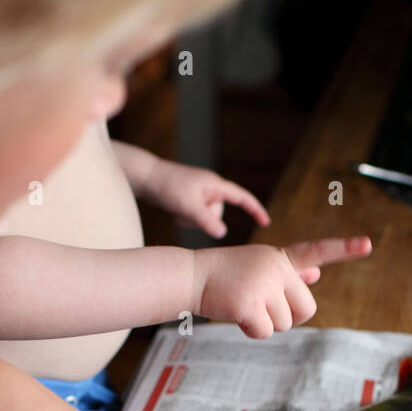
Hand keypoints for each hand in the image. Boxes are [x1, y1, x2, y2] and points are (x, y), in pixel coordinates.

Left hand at [148, 161, 270, 237]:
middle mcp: (210, 187)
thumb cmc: (167, 187)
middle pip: (219, 212)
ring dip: (193, 220)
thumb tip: (223, 233)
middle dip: (205, 219)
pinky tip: (174, 212)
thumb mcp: (188, 206)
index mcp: (215, 184)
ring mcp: (199, 192)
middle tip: (185, 213)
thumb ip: (206, 221)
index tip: (266, 222)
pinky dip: (187, 218)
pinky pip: (196, 215)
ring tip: (177, 211)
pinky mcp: (189, 197)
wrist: (145, 176)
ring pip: (206, 216)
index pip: (242, 197)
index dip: (255, 210)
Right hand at [196, 236, 372, 336]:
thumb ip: (290, 273)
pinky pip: (265, 332)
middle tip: (262, 305)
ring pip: (285, 325)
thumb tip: (316, 273)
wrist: (191, 275)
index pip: (318, 251)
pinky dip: (251, 331)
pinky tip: (237, 315)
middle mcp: (276, 267)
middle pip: (306, 310)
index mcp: (281, 257)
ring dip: (266, 324)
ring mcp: (263, 284)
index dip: (345, 249)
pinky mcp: (248, 303)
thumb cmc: (227, 274)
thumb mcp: (260, 267)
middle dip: (288, 316)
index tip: (369, 245)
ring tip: (244, 304)